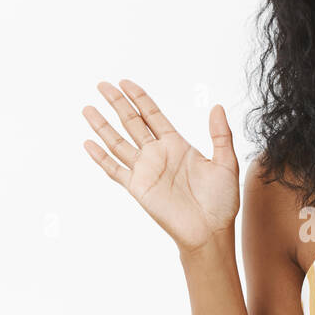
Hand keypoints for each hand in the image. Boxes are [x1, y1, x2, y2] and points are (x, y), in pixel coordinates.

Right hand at [82, 80, 239, 254]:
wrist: (210, 231)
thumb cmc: (221, 201)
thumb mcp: (226, 163)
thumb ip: (221, 135)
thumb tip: (217, 107)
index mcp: (177, 145)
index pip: (153, 115)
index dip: (139, 98)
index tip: (125, 83)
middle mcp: (157, 154)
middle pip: (132, 122)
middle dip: (117, 103)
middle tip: (102, 85)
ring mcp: (145, 170)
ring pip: (118, 142)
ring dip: (102, 126)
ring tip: (87, 108)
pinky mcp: (137, 188)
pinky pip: (114, 170)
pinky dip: (100, 157)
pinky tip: (88, 143)